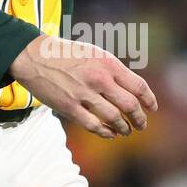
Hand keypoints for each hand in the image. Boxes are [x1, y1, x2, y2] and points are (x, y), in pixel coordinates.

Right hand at [10, 35, 157, 138]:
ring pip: (115, 119)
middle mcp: (99, 78)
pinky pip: (95, 126)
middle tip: (141, 124)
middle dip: (140, 119)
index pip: (139, 86)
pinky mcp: (70, 107)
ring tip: (126, 130)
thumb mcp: (93, 53)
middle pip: (131, 106)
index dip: (150, 100)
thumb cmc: (65, 54)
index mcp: (107, 63)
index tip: (152, 108)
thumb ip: (112, 70)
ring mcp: (84, 94)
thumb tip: (132, 90)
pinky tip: (110, 133)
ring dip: (124, 128)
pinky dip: (106, 132)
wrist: (33, 56)